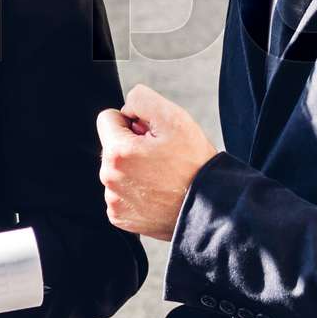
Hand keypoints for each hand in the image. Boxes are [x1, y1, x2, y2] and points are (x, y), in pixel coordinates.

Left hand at [97, 83, 219, 239]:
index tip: (149, 133)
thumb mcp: (173, 118)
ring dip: (133, 169)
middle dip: (132, 145)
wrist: (210, 208)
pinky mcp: (121, 217)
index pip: (107, 118)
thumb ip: (141, 99)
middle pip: (112, 146)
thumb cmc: (193, 163)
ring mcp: (114, 201)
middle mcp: (109, 178)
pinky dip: (136, 192)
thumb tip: (126, 109)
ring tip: (162, 176)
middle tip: (161, 156)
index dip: (131, 121)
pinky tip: (157, 193)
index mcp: (117, 152)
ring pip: (116, 170)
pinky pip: (120, 194)